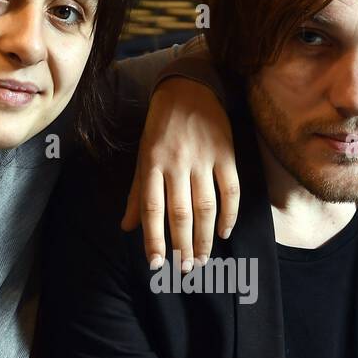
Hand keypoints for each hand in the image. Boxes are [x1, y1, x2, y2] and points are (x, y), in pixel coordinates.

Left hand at [121, 76, 238, 270]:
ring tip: (201, 259)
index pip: (152, 209)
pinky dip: (229, 214)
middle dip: (182, 245)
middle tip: (185, 269)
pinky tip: (224, 232)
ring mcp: (203, 159)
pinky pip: (230, 190)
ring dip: (204, 237)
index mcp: (152, 164)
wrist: (188, 87)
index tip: (156, 264)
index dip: (153, 238)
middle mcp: (177, 163)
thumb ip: (137, 194)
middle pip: (180, 213)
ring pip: (205, 206)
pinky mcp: (226, 154)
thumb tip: (127, 228)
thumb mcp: (142, 156)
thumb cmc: (160, 127)